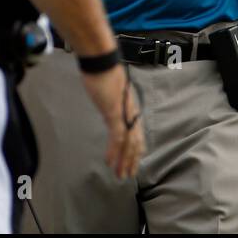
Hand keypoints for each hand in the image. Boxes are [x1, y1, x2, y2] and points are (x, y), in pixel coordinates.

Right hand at [79, 63, 144, 178]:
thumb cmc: (103, 72)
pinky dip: (114, 152)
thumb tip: (108, 110)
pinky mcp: (115, 114)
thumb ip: (111, 103)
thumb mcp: (109, 92)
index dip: (135, 150)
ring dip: (124, 161)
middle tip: (128, 175)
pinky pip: (117, 138)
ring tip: (120, 175)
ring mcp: (124, 114)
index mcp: (130, 108)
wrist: (101, 61)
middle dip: (132, 161)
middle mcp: (131, 113)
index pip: (136, 134)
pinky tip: (110, 162)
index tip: (133, 162)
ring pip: (129, 144)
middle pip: (136, 142)